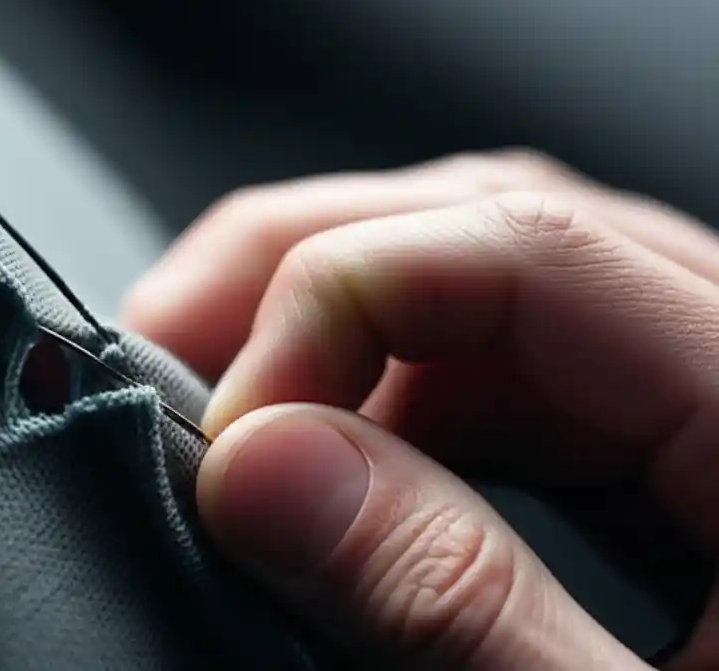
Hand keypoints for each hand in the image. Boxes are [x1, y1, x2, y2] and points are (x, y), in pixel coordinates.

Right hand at [123, 151, 718, 668]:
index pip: (532, 250)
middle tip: (176, 354)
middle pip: (508, 232)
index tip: (225, 430)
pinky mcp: (686, 456)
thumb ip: (460, 611)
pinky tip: (333, 454)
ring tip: (236, 409)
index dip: (338, 298)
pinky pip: (523, 376)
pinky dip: (402, 400)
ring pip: (503, 294)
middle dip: (310, 275)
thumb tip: (269, 469)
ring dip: (346, 335)